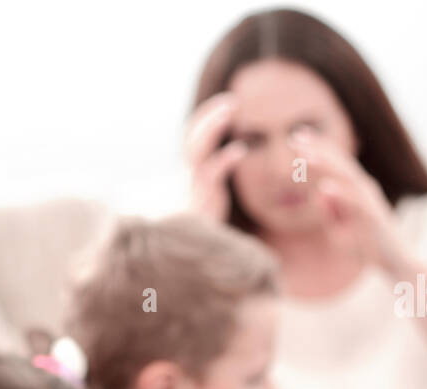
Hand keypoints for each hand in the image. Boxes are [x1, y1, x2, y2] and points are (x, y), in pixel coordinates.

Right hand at [184, 92, 247, 222]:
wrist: (189, 250)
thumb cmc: (202, 220)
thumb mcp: (208, 193)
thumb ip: (217, 170)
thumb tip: (236, 149)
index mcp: (190, 169)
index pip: (194, 135)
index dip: (208, 117)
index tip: (228, 103)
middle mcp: (188, 174)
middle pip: (193, 137)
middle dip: (209, 116)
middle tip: (232, 101)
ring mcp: (193, 186)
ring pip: (197, 150)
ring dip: (212, 128)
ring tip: (230, 111)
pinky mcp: (201, 200)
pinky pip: (210, 175)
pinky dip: (224, 160)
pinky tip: (239, 151)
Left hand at [291, 129, 417, 277]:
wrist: (395, 261)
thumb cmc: (368, 244)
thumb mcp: (341, 228)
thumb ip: (330, 211)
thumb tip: (319, 193)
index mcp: (357, 189)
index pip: (335, 163)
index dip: (318, 148)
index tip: (296, 136)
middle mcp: (364, 189)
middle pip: (338, 164)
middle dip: (317, 149)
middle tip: (295, 138)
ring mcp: (369, 201)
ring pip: (346, 178)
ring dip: (326, 165)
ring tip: (306, 156)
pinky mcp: (373, 217)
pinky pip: (355, 203)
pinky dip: (340, 194)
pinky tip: (323, 187)